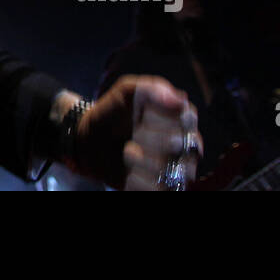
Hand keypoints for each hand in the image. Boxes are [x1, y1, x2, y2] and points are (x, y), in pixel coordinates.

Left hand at [74, 75, 201, 190]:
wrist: (91, 139)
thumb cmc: (113, 112)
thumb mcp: (126, 92)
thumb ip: (151, 88)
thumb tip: (180, 100)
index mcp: (179, 117)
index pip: (189, 117)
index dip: (169, 116)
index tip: (144, 116)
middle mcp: (184, 145)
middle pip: (188, 146)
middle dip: (159, 140)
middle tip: (137, 134)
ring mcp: (174, 169)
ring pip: (179, 173)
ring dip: (151, 163)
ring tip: (128, 152)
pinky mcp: (161, 187)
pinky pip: (163, 191)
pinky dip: (144, 183)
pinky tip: (129, 174)